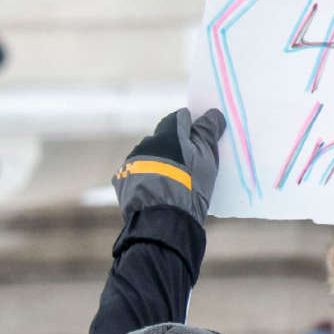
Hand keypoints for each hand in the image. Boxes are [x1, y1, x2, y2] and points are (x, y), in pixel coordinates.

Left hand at [115, 108, 225, 225]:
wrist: (163, 219)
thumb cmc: (191, 186)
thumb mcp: (207, 160)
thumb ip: (208, 132)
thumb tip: (212, 113)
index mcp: (168, 134)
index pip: (180, 117)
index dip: (191, 126)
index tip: (200, 139)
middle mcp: (146, 143)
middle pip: (162, 137)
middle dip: (174, 145)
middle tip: (188, 164)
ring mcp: (131, 161)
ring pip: (148, 154)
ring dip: (159, 161)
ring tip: (172, 181)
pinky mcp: (121, 179)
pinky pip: (137, 171)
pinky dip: (146, 176)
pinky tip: (157, 190)